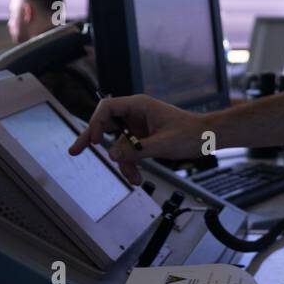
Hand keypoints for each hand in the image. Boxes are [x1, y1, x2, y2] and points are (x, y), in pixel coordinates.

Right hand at [67, 94, 207, 183]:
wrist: (209, 138)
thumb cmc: (192, 133)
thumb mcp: (164, 144)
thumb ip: (137, 150)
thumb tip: (111, 156)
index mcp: (139, 105)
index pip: (108, 108)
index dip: (97, 122)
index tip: (97, 140)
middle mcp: (136, 114)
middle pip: (105, 124)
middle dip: (93, 140)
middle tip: (75, 151)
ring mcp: (139, 127)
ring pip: (117, 143)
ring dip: (121, 162)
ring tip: (132, 178)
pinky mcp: (143, 139)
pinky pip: (128, 151)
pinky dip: (130, 165)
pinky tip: (136, 177)